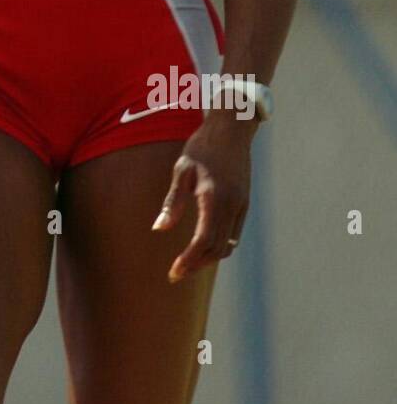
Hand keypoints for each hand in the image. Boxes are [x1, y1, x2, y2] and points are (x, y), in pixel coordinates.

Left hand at [152, 112, 256, 281]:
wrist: (231, 129)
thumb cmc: (201, 147)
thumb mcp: (182, 170)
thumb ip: (173, 202)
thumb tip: (159, 229)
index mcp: (214, 198)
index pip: (203, 240)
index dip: (188, 260)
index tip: (174, 272)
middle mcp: (232, 206)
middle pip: (216, 248)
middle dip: (196, 264)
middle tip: (176, 273)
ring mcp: (241, 205)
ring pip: (227, 244)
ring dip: (208, 257)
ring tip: (187, 263)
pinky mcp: (244, 203)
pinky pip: (234, 233)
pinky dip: (220, 245)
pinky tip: (204, 246)